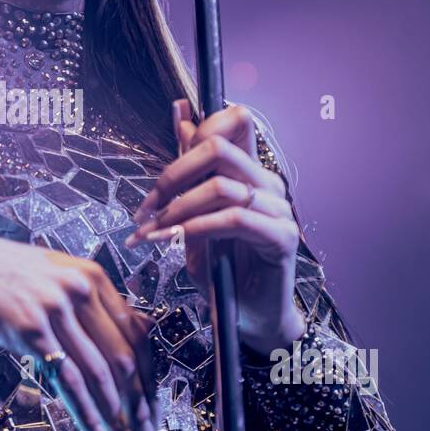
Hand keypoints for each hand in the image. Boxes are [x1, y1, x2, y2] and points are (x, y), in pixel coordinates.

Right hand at [0, 231, 160, 430]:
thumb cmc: (1, 274)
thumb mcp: (52, 278)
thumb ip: (85, 303)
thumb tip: (117, 339)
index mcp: (92, 277)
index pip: (136, 334)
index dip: (148, 376)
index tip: (153, 408)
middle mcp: (80, 290)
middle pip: (124, 358)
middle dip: (140, 406)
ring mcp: (56, 309)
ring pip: (99, 375)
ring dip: (118, 419)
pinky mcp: (31, 329)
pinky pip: (68, 381)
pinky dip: (87, 414)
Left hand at [124, 101, 305, 356]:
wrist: (246, 319)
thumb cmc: (221, 268)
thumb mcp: (193, 213)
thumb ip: (189, 166)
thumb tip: (181, 111)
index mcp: (249, 172)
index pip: (236, 120)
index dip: (197, 130)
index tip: (162, 176)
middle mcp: (268, 184)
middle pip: (220, 148)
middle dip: (173, 175)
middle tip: (148, 208)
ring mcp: (278, 209)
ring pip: (222, 186)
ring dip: (178, 209)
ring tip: (153, 233)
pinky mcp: (282, 237)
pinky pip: (234, 219)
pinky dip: (197, 228)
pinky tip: (176, 241)